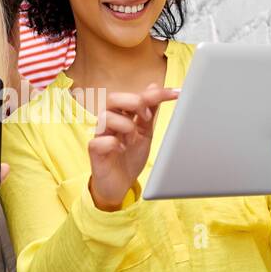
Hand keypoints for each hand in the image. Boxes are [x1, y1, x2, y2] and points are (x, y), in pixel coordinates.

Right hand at [87, 83, 180, 209]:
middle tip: (147, 117)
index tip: (175, 94)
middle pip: (113, 98)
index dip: (155, 93)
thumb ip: (148, 112)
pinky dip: (113, 143)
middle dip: (135, 103)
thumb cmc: (129, 157)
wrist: (120, 184)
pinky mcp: (94, 151)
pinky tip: (122, 150)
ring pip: (106, 117)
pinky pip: (99, 141)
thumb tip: (154, 87)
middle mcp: (108, 122)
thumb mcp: (145, 133)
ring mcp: (100, 135)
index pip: (135, 96)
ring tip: (133, 139)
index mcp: (121, 115)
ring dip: (125, 125)